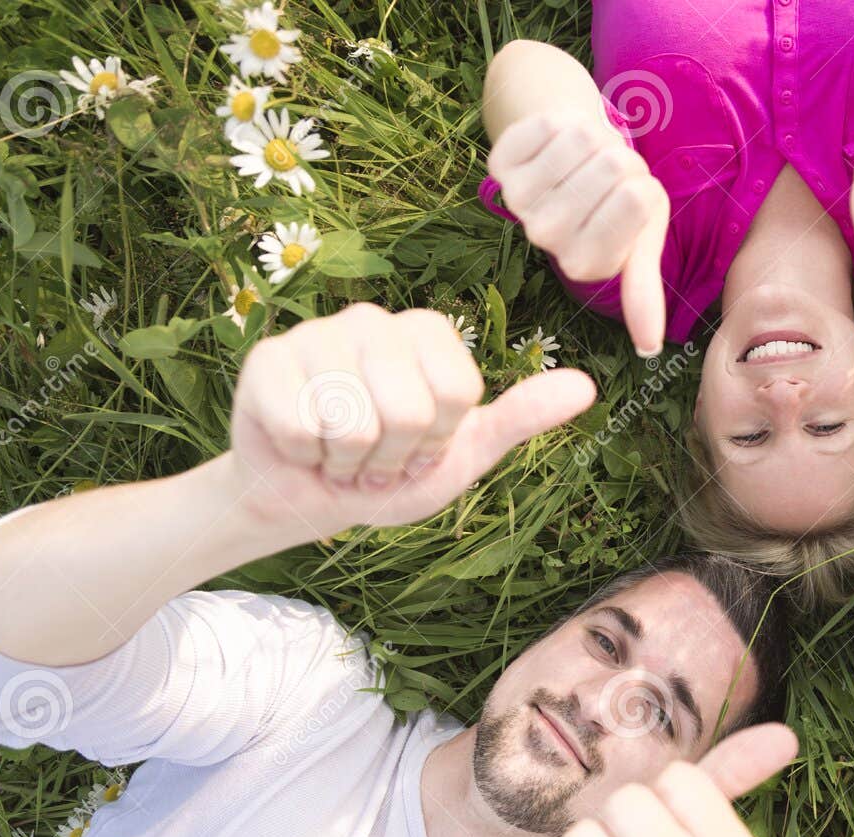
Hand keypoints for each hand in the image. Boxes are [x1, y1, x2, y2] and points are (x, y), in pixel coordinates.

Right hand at [228, 302, 594, 537]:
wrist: (310, 499)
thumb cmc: (391, 473)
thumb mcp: (465, 453)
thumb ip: (521, 417)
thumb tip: (586, 386)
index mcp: (427, 334)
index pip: (457, 395)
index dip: (438, 440)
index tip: (420, 446)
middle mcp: (372, 320)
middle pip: (408, 410)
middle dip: (392, 456)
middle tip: (375, 456)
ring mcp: (316, 335)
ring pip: (353, 422)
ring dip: (348, 461)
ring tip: (339, 451)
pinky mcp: (266, 361)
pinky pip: (301, 427)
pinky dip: (306, 456)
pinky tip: (302, 446)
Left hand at [488, 112, 669, 355]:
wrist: (573, 162)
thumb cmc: (616, 200)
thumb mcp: (642, 242)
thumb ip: (642, 290)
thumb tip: (650, 349)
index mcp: (586, 264)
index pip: (634, 198)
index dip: (642, 184)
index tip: (632, 195)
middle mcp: (546, 238)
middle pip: (611, 168)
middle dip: (621, 158)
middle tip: (609, 173)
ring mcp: (518, 202)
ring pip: (581, 140)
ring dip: (595, 136)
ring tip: (588, 155)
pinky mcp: (499, 165)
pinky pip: (550, 125)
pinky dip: (564, 122)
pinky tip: (559, 141)